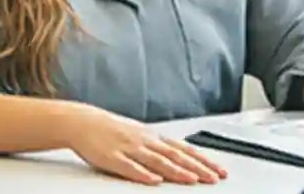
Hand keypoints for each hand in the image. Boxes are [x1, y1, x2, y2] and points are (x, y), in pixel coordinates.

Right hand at [67, 105, 226, 185]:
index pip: (184, 149)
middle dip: (197, 167)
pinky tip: (154, 181)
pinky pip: (130, 167)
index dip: (203, 160)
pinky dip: (143, 174)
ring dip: (176, 171)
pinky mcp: (113, 157)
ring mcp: (130, 148)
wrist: (84, 122)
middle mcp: (146, 141)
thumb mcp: (141, 136)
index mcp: (154, 137)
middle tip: (214, 178)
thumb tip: (181, 158)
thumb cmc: (113, 131)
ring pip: (157, 161)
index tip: (219, 170)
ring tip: (192, 180)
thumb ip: (160, 148)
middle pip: (176, 155)